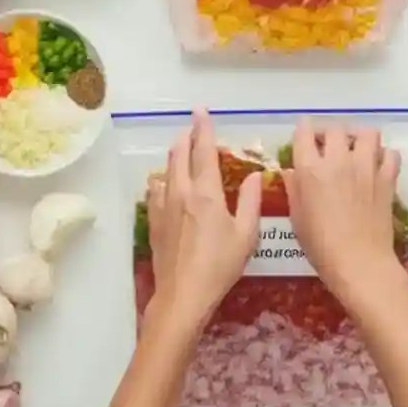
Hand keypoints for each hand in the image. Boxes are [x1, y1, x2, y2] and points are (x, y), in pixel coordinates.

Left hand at [145, 109, 261, 328]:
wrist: (183, 295)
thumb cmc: (220, 266)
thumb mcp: (246, 235)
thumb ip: (249, 201)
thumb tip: (253, 176)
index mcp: (206, 193)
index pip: (204, 152)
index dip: (204, 129)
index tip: (202, 111)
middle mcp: (181, 193)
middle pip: (179, 156)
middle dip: (186, 137)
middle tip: (192, 127)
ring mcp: (164, 208)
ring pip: (165, 172)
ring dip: (174, 157)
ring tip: (180, 150)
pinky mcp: (155, 223)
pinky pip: (155, 192)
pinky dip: (162, 180)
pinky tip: (164, 183)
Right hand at [282, 119, 403, 303]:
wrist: (359, 263)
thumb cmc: (321, 246)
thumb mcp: (297, 218)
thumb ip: (294, 189)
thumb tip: (292, 172)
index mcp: (310, 169)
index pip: (304, 132)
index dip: (304, 130)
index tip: (305, 134)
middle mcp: (338, 160)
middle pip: (335, 129)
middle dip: (329, 133)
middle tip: (328, 146)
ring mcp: (366, 167)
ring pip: (367, 133)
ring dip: (359, 138)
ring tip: (355, 150)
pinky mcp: (387, 178)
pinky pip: (390, 154)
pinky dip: (384, 156)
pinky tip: (377, 166)